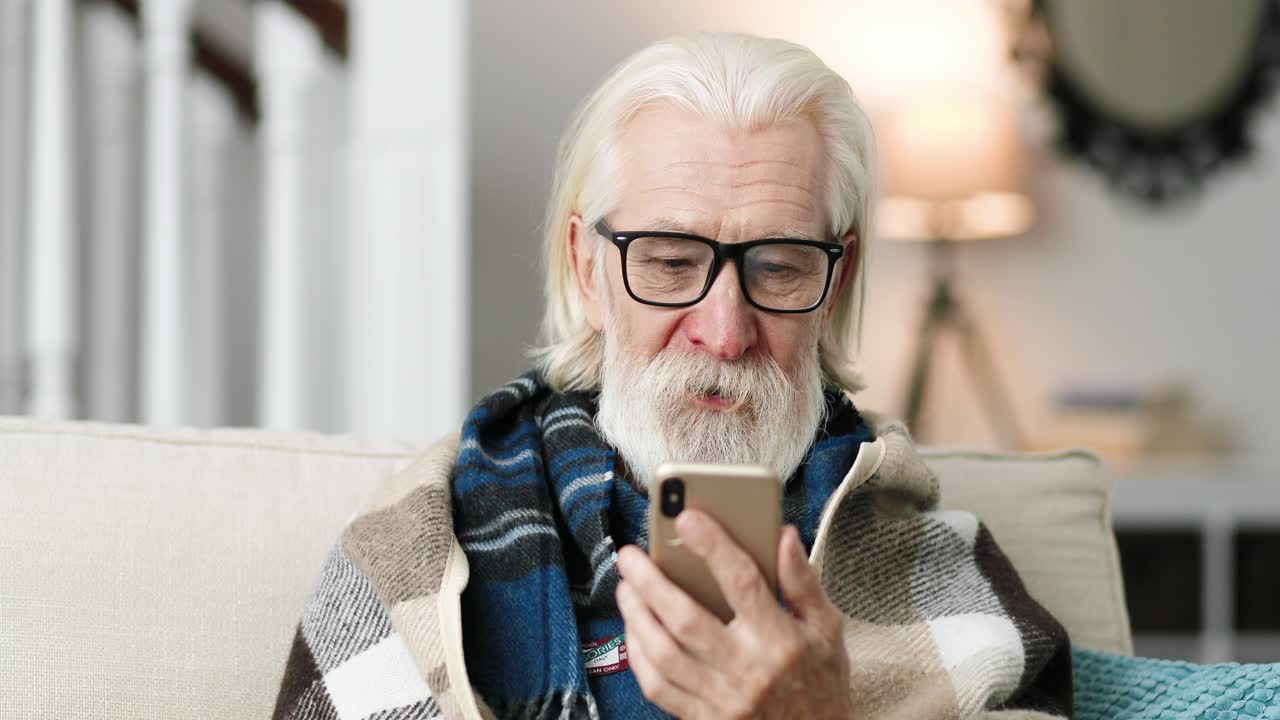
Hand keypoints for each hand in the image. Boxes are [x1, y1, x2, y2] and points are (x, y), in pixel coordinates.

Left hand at [615, 511, 851, 718]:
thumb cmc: (821, 684)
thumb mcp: (827, 629)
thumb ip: (803, 581)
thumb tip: (784, 535)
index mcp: (781, 639)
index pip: (742, 582)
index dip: (712, 545)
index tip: (687, 517)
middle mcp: (748, 669)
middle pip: (687, 619)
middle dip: (651, 582)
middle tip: (630, 555)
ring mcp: (722, 699)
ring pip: (665, 653)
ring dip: (637, 616)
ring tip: (626, 587)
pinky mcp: (705, 719)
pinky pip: (659, 688)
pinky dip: (639, 656)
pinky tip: (634, 630)